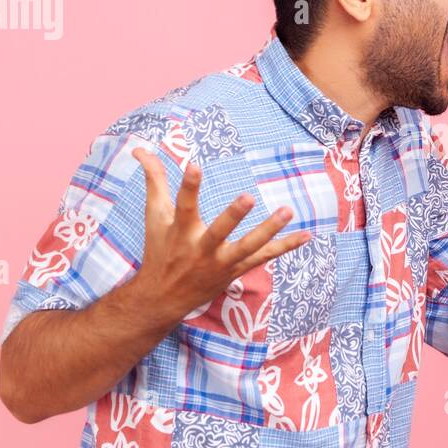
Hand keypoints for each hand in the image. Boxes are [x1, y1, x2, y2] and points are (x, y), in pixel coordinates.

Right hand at [128, 147, 310, 325]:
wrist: (163, 298)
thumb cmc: (159, 250)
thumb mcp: (155, 216)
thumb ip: (154, 180)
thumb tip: (140, 148)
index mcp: (180, 232)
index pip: (184, 205)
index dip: (189, 186)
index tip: (195, 165)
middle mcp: (201, 249)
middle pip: (219, 231)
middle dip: (232, 215)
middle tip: (247, 196)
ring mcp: (221, 262)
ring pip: (248, 247)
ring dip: (269, 231)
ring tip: (287, 210)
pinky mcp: (236, 270)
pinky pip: (265, 258)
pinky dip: (286, 247)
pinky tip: (307, 235)